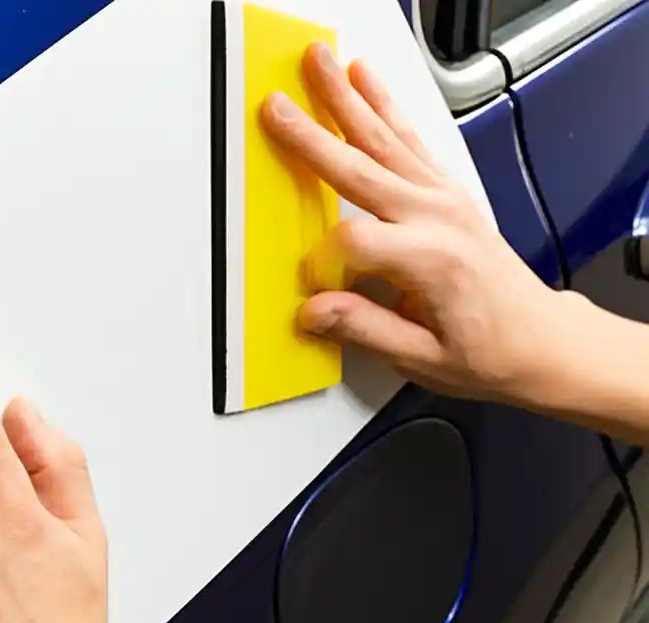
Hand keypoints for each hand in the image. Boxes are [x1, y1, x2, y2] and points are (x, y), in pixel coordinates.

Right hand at [260, 43, 571, 403]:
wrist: (542, 340)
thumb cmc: (489, 351)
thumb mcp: (422, 358)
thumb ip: (364, 330)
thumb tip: (314, 311)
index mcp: (430, 261)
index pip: (353, 241)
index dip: (323, 264)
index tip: (318, 289)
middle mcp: (438, 218)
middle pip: (361, 167)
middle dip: (314, 135)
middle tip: (279, 107)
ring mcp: (445, 198)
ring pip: (385, 139)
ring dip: (348, 99)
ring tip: (321, 65)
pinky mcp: (448, 191)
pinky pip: (409, 139)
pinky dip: (385, 105)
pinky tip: (365, 81)